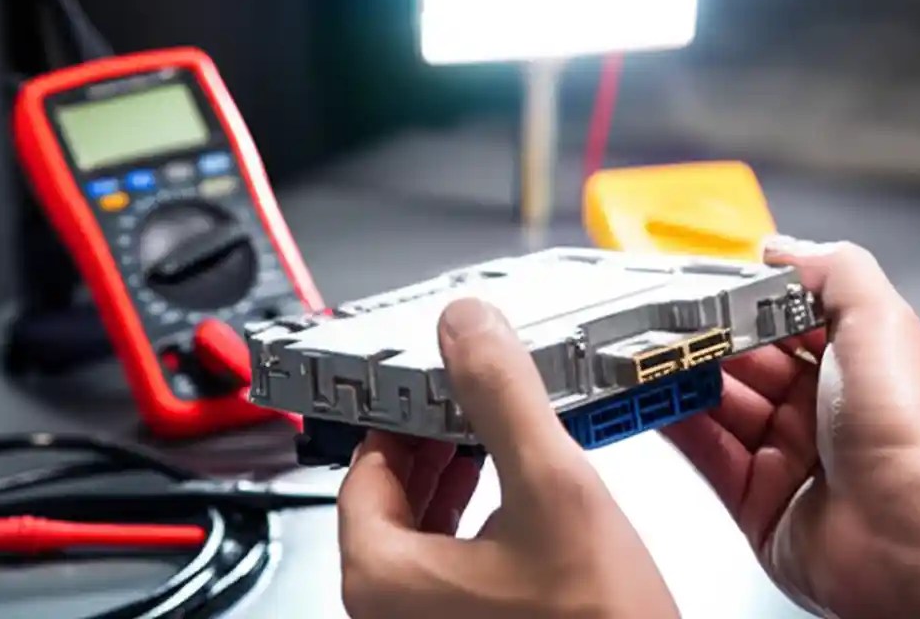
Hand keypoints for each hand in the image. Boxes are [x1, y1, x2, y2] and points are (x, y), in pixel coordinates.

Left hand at [338, 298, 680, 618]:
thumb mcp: (554, 487)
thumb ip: (503, 396)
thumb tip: (468, 328)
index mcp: (382, 575)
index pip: (365, 465)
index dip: (404, 410)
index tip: (434, 378)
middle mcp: (389, 610)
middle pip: (390, 497)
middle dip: (432, 440)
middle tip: (468, 400)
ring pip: (420, 532)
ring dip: (454, 477)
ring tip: (494, 439)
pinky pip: (449, 565)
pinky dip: (473, 522)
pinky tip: (514, 502)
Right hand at [665, 238, 919, 616]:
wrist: (911, 533)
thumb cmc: (910, 433)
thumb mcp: (878, 319)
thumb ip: (832, 271)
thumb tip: (782, 248)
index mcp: (855, 369)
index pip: (784, 325)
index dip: (743, 306)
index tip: (704, 292)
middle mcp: (822, 415)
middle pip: (745, 367)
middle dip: (704, 345)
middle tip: (663, 325)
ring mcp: (789, 460)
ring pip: (720, 410)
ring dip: (683, 383)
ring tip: (645, 358)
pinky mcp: (758, 504)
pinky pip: (707, 457)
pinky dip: (677, 428)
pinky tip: (652, 404)